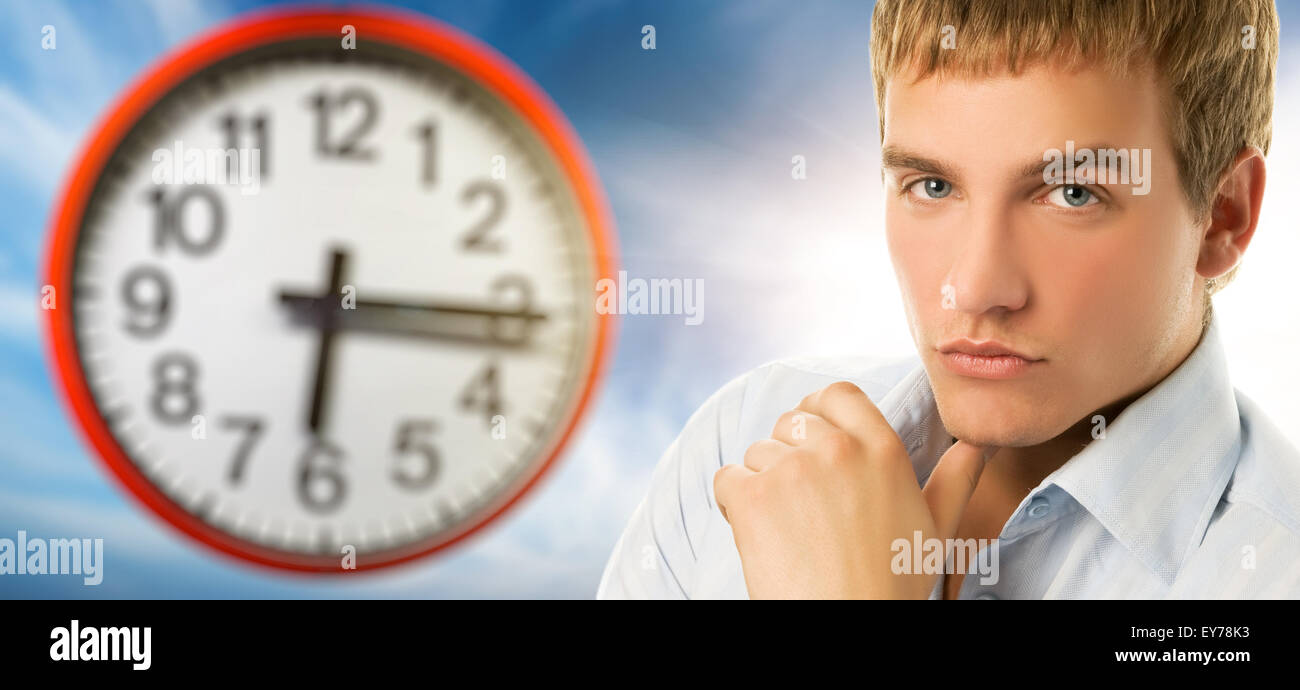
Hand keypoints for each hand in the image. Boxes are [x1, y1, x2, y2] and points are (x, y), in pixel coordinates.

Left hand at [713, 381, 996, 598]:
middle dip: (789, 454)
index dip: (819, 411)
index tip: (812, 438)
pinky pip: (727, 478)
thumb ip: (954, 479)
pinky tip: (760, 532)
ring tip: (786, 526)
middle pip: (791, 422)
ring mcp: (791, 469)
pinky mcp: (752, 495)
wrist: (851, 623)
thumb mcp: (936, 530)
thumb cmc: (892, 585)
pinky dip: (734, 502)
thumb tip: (976, 445)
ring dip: (763, 481)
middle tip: (801, 502)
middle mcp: (836, 448)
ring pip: (758, 452)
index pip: (838, 395)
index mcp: (882, 450)